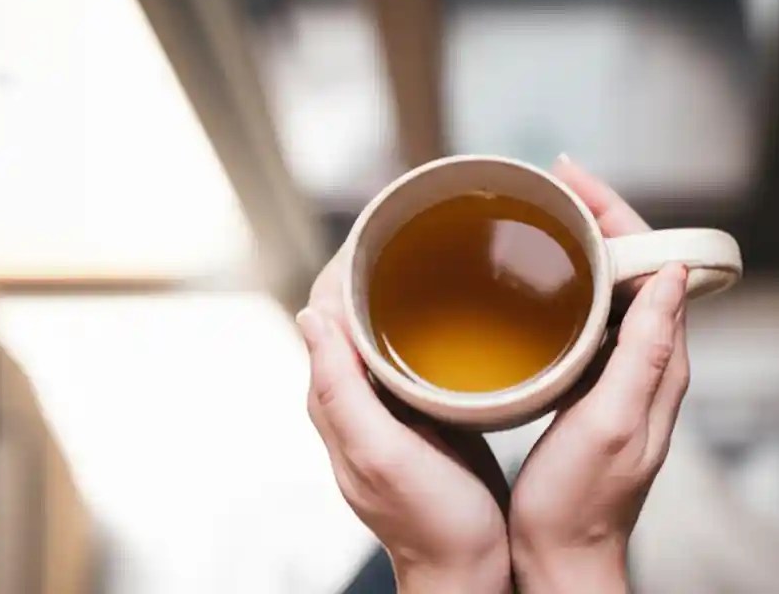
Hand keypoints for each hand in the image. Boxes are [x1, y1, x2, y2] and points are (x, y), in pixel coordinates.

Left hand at [298, 253, 511, 592]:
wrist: (469, 566)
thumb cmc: (432, 521)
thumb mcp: (382, 453)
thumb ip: (340, 390)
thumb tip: (310, 315)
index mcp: (336, 399)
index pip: (326, 308)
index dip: (346, 260)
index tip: (380, 221)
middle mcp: (355, 394)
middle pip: (354, 308)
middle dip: (376, 259)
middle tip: (415, 219)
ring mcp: (388, 401)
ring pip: (383, 323)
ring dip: (400, 281)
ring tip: (434, 243)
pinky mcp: (423, 408)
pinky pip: (412, 346)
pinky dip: (426, 313)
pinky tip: (459, 301)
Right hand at [509, 156, 691, 592]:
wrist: (561, 558)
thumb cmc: (580, 503)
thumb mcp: (613, 422)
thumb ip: (646, 350)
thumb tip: (673, 272)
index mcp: (660, 362)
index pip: (654, 261)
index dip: (618, 211)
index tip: (573, 179)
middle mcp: (647, 361)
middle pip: (632, 266)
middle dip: (597, 216)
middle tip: (552, 185)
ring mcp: (620, 373)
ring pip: (609, 288)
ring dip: (583, 246)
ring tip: (544, 215)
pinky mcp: (592, 387)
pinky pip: (588, 318)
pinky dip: (567, 285)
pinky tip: (537, 282)